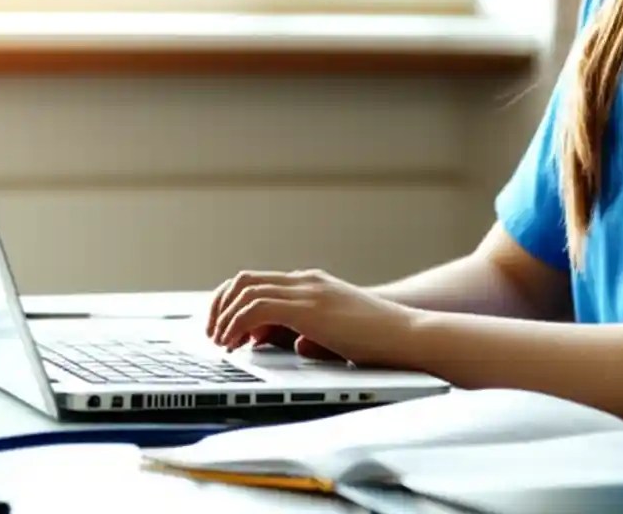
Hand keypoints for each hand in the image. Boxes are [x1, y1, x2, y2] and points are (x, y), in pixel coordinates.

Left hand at [205, 269, 419, 367]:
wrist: (409, 335)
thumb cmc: (380, 340)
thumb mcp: (338, 334)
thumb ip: (313, 332)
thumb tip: (295, 343)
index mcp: (312, 284)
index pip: (258, 282)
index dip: (233, 303)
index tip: (223, 328)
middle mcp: (306, 281)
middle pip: (244, 280)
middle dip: (220, 305)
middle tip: (212, 334)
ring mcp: (308, 291)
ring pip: (246, 290)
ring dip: (225, 316)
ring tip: (220, 342)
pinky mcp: (309, 307)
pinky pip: (258, 307)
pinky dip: (237, 323)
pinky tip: (236, 343)